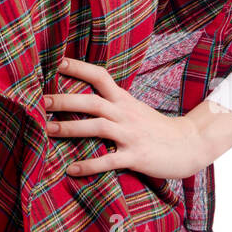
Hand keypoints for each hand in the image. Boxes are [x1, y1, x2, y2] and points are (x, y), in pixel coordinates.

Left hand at [44, 57, 198, 179]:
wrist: (189, 144)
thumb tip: (82, 97)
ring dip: (70, 128)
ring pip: (97, 127)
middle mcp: (125, 114)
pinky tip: (71, 169)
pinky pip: (109, 160)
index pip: (100, 76)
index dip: (80, 68)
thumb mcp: (133, 108)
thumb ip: (112, 102)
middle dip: (65, 101)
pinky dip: (89, 165)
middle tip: (42, 102)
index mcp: (124, 100)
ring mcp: (131, 135)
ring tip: (47, 131)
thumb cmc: (155, 127)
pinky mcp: (136, 156)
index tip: (58, 62)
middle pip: (92, 101)